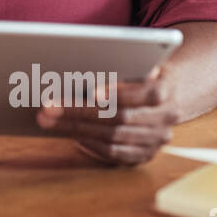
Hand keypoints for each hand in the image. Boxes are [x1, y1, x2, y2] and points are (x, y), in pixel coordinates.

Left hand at [35, 66, 180, 164]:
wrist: (168, 96)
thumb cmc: (142, 74)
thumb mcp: (139, 62)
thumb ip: (122, 66)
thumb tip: (84, 71)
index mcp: (166, 90)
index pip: (144, 93)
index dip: (118, 93)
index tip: (91, 92)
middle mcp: (165, 118)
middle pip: (120, 117)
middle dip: (80, 112)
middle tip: (48, 106)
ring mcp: (156, 140)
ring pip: (114, 137)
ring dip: (77, 129)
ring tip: (48, 120)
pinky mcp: (144, 154)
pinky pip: (115, 154)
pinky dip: (91, 144)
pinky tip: (71, 134)